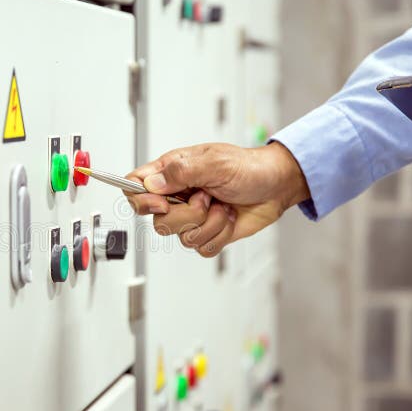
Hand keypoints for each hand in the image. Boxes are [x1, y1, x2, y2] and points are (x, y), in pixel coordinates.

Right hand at [125, 142, 309, 256]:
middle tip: (207, 198)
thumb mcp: (215, 162)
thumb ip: (180, 172)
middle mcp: (178, 196)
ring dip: (210, 224)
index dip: (141, 200)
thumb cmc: (249, 168)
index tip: (161, 203)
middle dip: (188, 215)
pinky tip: (228, 219)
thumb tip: (152, 184)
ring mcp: (192, 217)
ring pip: (181, 237)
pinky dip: (220, 236)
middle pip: (158, 220)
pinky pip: (201, 248)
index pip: (135, 186)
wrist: (276, 187)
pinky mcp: (207, 233)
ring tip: (223, 206)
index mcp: (172, 172)